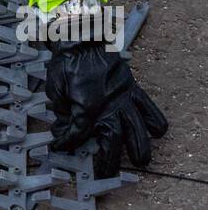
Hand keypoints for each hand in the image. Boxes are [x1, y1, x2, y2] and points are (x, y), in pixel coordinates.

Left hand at [45, 29, 167, 178]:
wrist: (82, 36)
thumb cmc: (67, 60)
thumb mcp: (55, 87)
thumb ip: (61, 110)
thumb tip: (63, 126)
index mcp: (86, 107)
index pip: (77, 134)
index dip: (66, 143)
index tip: (59, 147)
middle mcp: (108, 106)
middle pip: (112, 141)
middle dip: (107, 161)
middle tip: (104, 173)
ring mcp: (123, 98)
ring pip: (136, 129)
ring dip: (139, 148)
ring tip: (140, 162)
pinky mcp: (132, 88)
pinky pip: (148, 107)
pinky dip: (154, 120)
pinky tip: (155, 132)